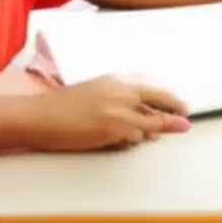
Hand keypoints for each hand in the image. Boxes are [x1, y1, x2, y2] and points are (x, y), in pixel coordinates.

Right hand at [25, 75, 190, 151]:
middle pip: (159, 107)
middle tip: (183, 124)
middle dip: (173, 118)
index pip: (154, 90)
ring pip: (147, 127)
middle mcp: (122, 93)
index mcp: (117, 81)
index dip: (172, 100)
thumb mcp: (96, 93)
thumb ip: (122, 101)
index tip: (183, 108)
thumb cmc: (62, 107)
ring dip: (142, 133)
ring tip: (121, 133)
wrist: (38, 115)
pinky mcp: (112, 129)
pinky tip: (111, 140)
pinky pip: (132, 139)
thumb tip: (147, 117)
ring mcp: (118, 111)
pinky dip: (127, 142)